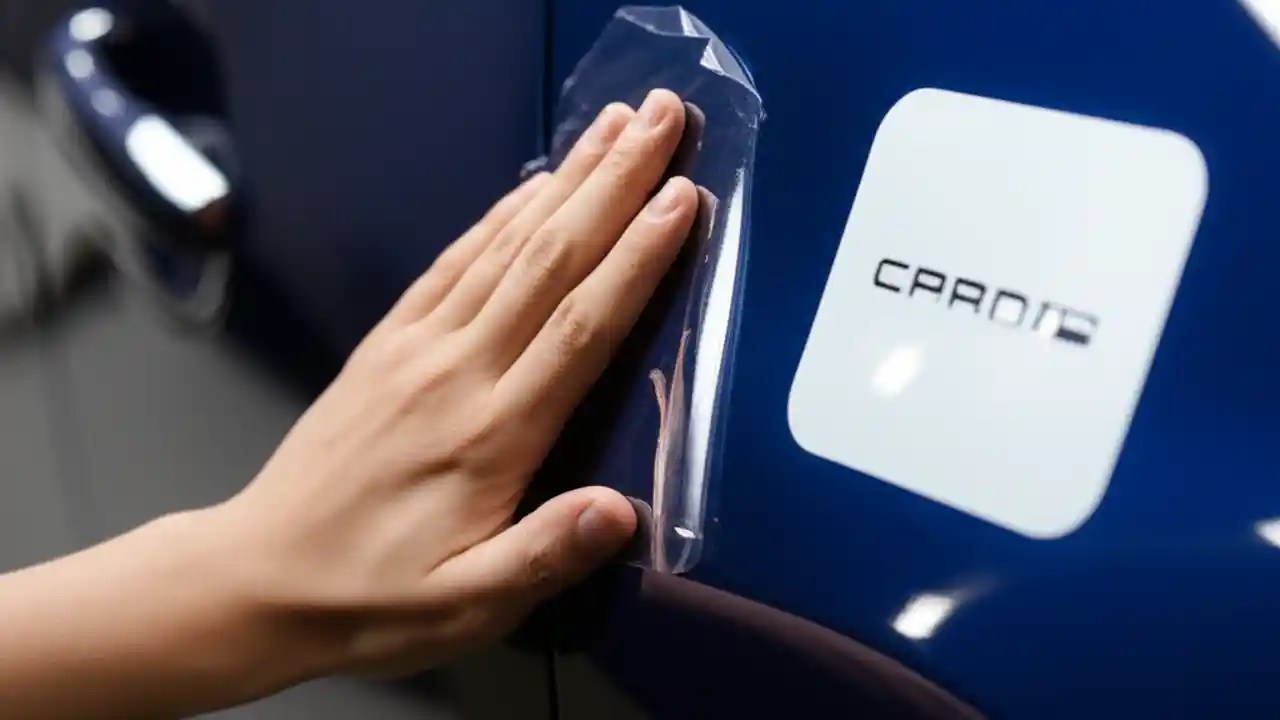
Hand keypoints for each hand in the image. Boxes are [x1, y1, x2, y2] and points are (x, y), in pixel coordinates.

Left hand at [211, 90, 695, 680]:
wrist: (259, 577)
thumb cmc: (371, 598)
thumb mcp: (465, 605)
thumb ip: (546, 555)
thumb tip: (620, 511)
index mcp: (490, 436)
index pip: (581, 327)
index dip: (636, 257)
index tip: (681, 198)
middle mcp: (456, 374)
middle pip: (551, 261)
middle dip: (613, 185)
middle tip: (663, 121)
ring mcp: (416, 349)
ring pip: (505, 247)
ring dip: (565, 181)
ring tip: (613, 129)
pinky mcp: (387, 344)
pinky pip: (452, 263)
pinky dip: (497, 217)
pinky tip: (530, 186)